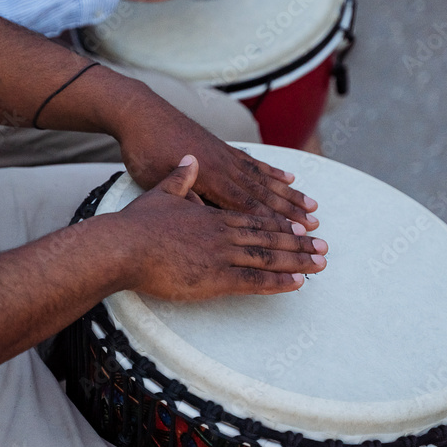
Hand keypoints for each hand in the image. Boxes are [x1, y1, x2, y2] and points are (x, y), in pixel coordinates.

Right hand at [116, 156, 326, 299]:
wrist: (122, 244)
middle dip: (299, 242)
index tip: (301, 223)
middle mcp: (222, 231)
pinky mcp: (214, 276)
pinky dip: (277, 281)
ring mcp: (221, 253)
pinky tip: (297, 283)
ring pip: (268, 255)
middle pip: (269, 235)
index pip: (255, 215)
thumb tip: (189, 162)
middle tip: (324, 246)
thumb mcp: (161, 192)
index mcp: (212, 213)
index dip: (280, 220)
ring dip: (296, 261)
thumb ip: (180, 179)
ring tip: (320, 264)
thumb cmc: (137, 223)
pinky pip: (254, 279)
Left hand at [117, 100, 319, 231]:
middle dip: (291, 212)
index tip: (297, 234)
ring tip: (312, 204)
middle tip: (315, 226)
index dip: (274, 221)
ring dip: (289, 194)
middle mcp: (225, 167)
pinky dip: (272, 171)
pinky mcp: (223, 148)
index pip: (249, 206)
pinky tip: (287, 176)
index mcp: (210, 179)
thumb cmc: (145, 152)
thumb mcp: (159, 182)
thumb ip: (188, 200)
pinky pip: (254, 162)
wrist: (142, 115)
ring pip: (265, 179)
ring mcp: (227, 156)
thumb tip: (211, 218)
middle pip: (265, 194)